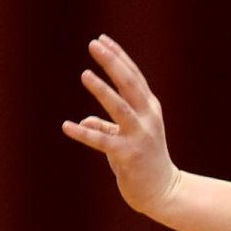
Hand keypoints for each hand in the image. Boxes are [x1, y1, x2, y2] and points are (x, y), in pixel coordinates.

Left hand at [61, 36, 180, 215]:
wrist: (162, 191)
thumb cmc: (144, 162)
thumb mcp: (127, 139)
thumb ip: (108, 127)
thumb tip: (86, 122)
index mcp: (149, 109)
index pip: (134, 77)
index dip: (119, 57)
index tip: (102, 40)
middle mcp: (147, 118)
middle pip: (129, 84)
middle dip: (112, 63)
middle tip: (95, 45)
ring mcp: (139, 136)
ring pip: (120, 107)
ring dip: (103, 90)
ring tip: (85, 74)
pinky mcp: (128, 155)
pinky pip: (103, 141)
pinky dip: (85, 134)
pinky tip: (68, 126)